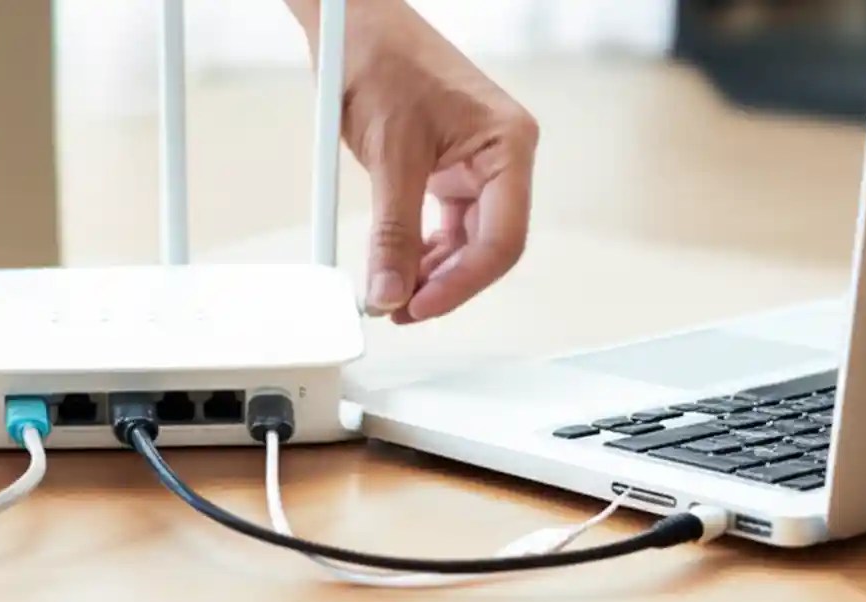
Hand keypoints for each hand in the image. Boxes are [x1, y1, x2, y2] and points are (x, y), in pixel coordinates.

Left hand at [289, 0, 538, 321]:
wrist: (357, 20)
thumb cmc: (384, 61)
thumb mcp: (389, 155)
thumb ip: (392, 232)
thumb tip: (389, 294)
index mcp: (509, 147)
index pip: (502, 240)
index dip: (461, 284)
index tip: (418, 308)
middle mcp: (503, 159)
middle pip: (488, 247)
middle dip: (445, 284)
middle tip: (398, 309)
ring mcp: (478, 165)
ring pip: (466, 241)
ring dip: (431, 272)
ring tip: (391, 294)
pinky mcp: (451, 168)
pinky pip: (446, 224)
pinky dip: (421, 249)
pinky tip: (395, 266)